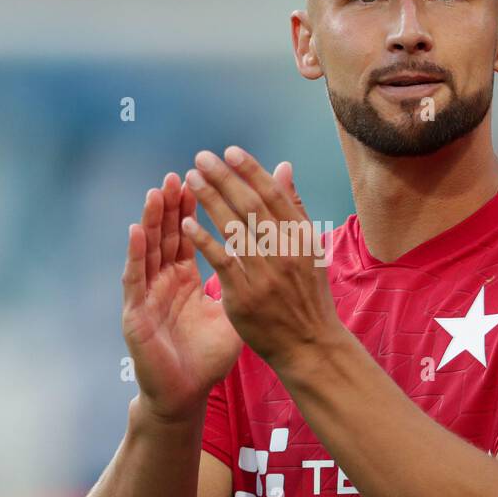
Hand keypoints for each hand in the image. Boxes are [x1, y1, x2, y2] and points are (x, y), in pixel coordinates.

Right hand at [121, 171, 242, 421]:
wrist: (186, 393)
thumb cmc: (207, 357)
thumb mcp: (233, 313)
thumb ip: (244, 281)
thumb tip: (267, 256)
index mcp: (184, 279)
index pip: (189, 234)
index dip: (194, 208)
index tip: (206, 178)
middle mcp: (163, 281)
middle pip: (167, 235)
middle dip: (173, 205)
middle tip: (181, 173)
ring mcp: (146, 295)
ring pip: (148, 250)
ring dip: (151, 220)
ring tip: (158, 191)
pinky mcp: (135, 313)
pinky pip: (134, 279)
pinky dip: (135, 253)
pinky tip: (136, 231)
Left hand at [179, 147, 345, 373]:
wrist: (309, 345)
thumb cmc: (307, 295)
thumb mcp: (310, 249)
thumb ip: (294, 208)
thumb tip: (284, 167)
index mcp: (302, 237)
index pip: (273, 194)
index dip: (250, 170)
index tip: (229, 151)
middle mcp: (286, 251)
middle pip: (251, 206)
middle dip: (224, 178)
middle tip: (201, 158)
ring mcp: (266, 274)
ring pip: (234, 228)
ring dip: (210, 200)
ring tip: (190, 180)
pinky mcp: (245, 295)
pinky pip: (222, 261)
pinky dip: (204, 240)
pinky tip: (187, 223)